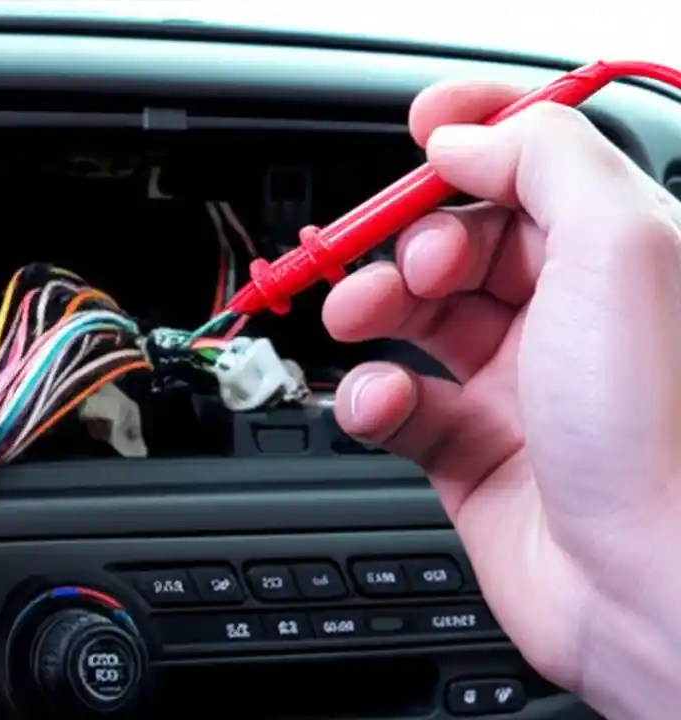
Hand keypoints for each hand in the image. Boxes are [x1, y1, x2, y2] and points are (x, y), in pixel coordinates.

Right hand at [324, 82, 680, 717]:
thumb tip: (465, 140)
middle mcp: (572, 317)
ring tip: (358, 322)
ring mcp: (521, 388)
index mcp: (618, 256)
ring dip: (374, 309)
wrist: (652, 594)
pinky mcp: (474, 455)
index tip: (420, 129)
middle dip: (409, 238)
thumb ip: (543, 163)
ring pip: (419, 319)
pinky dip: (374, 396)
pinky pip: (401, 404)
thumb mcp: (622, 249)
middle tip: (398, 264)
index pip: (537, 166)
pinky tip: (383, 403)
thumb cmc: (662, 436)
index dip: (476, 136)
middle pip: (462, 240)